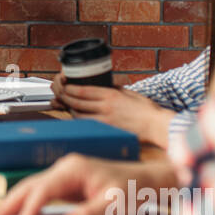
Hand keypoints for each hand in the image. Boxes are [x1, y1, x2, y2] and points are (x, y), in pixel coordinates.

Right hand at [0, 154, 177, 214]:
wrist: (148, 181)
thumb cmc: (134, 190)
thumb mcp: (115, 205)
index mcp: (73, 169)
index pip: (43, 191)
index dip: (28, 210)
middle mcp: (64, 168)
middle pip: (29, 186)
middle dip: (9, 204)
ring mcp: (65, 175)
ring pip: (32, 189)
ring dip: (14, 204)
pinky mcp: (67, 184)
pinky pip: (42, 194)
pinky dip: (27, 205)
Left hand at [50, 74, 173, 146]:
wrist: (156, 124)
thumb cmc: (146, 109)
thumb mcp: (128, 92)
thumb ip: (113, 89)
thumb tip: (102, 86)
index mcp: (110, 94)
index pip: (82, 90)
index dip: (69, 87)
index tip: (64, 84)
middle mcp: (106, 106)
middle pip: (76, 101)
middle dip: (63, 96)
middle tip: (58, 93)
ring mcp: (105, 119)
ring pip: (78, 114)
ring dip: (68, 108)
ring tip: (64, 104)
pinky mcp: (107, 130)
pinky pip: (86, 124)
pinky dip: (78, 119)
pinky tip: (75, 116)